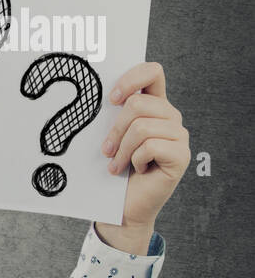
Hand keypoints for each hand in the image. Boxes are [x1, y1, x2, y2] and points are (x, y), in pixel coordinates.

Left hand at [100, 61, 188, 232]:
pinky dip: (135, 161)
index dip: (131, 79)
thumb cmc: (115, 168)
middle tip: (107, 150)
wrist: (123, 205)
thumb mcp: (110, 135)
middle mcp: (170, 117)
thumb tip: (95, 95)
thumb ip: (112, 113)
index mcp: (154, 106)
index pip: (153, 72)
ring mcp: (179, 136)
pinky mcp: (182, 155)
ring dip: (122, 149)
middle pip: (138, 104)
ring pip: (142, 127)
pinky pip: (151, 146)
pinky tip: (136, 170)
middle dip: (115, 129)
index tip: (110, 99)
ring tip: (117, 164)